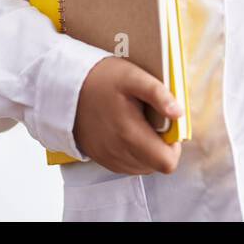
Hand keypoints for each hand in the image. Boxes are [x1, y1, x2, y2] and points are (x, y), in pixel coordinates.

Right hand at [72, 57, 183, 174]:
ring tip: (138, 124)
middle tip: (152, 122)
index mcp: (130, 134)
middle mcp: (118, 152)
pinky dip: (133, 153)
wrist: (64, 85)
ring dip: (147, 151)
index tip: (167, 127)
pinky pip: (126, 166)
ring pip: (141, 167)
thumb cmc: (101, 78)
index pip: (167, 162)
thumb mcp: (132, 76)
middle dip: (161, 147)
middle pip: (156, 166)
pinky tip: (127, 132)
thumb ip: (158, 94)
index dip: (174, 146)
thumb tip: (178, 113)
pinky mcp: (100, 158)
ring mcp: (108, 158)